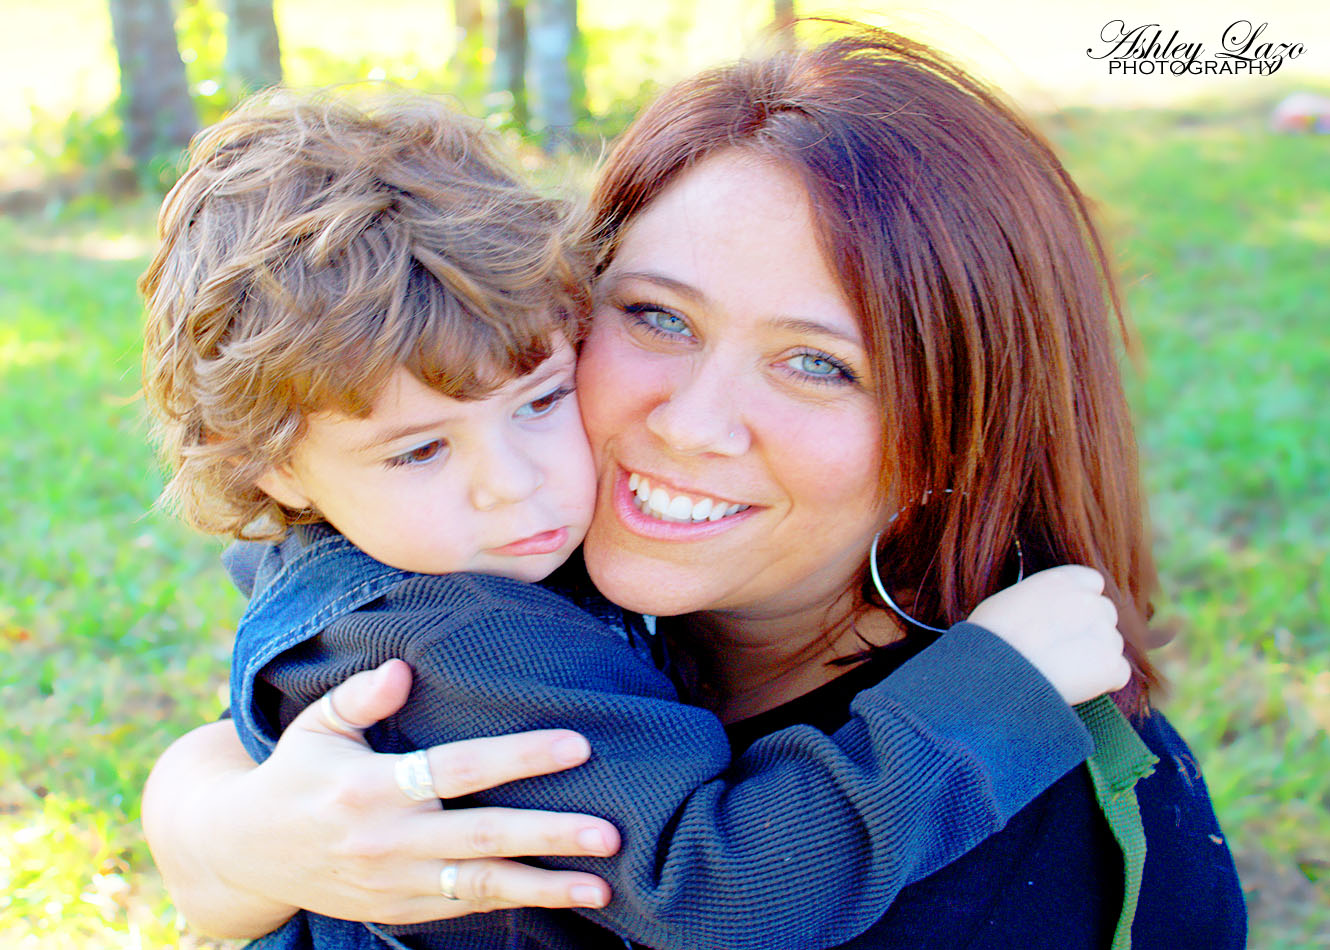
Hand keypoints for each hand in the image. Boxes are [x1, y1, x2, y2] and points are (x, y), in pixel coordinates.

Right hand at [143, 660, 618, 938]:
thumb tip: (403, 668)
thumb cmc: (294, 773)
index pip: (459, 768)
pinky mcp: (399, 910)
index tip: (577, 745)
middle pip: (483, 836)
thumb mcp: (315, 727)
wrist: (245, 854)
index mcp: (370, 786)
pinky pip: (465, 907)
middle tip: (609, 832)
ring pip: (483, 886)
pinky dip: (513, 904)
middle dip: (550, 835)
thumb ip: (361, 697)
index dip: (520, 756)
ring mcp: (395, 882)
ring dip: (546, 886)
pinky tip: (559, 896)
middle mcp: (387, 839)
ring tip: (603, 886)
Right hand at [967, 565, 1130, 705]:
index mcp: (1064, 580)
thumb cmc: (989, 637)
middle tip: (1059, 650)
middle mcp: (1090, 601)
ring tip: (1060, 672)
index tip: (1063, 621)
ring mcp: (1105, 633)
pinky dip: (1102, 682)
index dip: (1078, 604)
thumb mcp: (1012, 600)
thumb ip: (1041, 600)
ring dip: (1094, 657)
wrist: (992, 669)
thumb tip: (1045, 616)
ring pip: (1110, 645)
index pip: (1091, 584)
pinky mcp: (1111, 666)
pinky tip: (1074, 686)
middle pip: (1104, 615)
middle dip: (1088, 631)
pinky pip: (1117, 674)